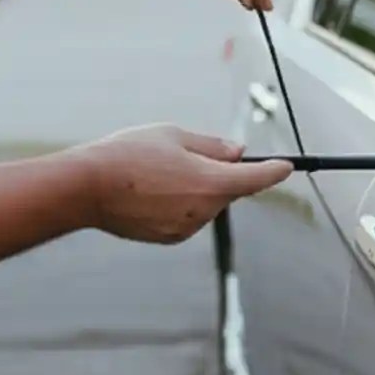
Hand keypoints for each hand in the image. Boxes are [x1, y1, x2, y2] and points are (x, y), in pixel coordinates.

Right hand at [71, 124, 292, 243]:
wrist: (87, 187)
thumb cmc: (129, 153)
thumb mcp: (174, 136)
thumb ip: (212, 146)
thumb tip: (238, 154)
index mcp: (211, 183)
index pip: (256, 179)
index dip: (275, 171)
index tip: (286, 166)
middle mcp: (203, 211)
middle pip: (228, 191)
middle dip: (220, 173)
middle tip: (191, 153)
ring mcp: (185, 229)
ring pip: (206, 204)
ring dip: (196, 188)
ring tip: (159, 171)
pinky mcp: (168, 238)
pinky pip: (187, 217)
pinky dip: (180, 203)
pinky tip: (151, 189)